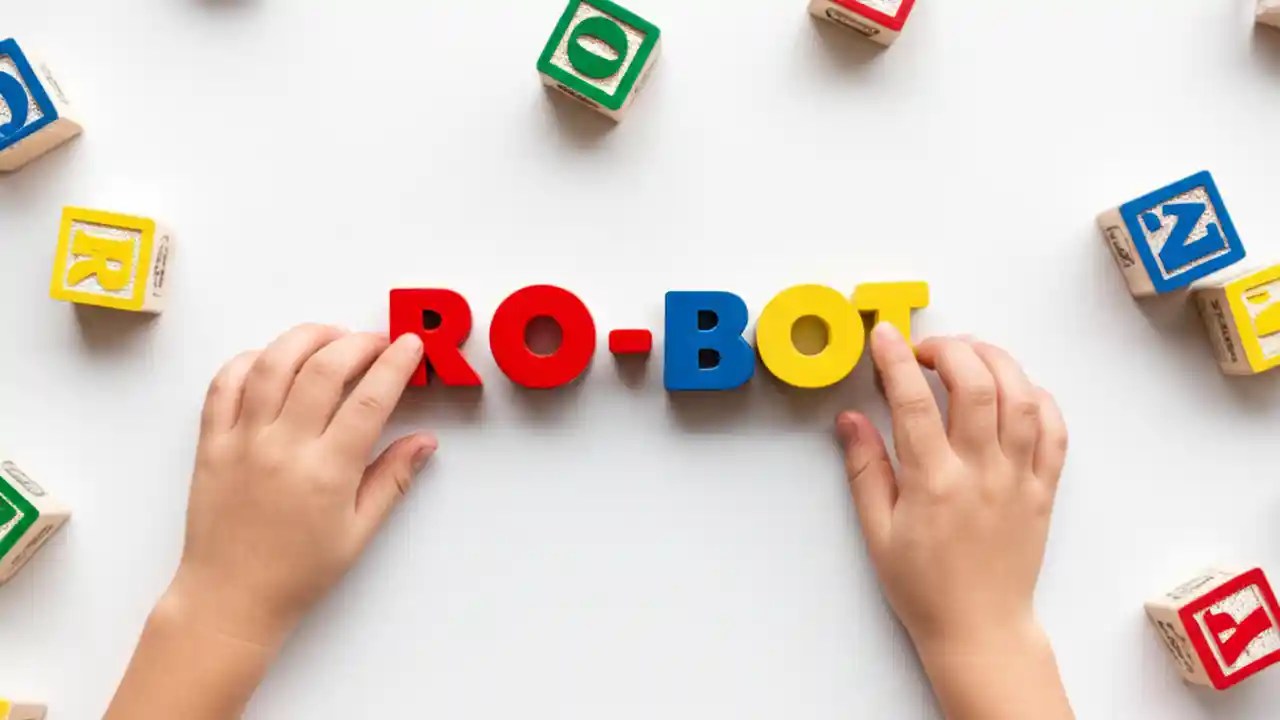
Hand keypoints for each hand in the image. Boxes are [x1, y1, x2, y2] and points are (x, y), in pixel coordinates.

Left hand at [167, 325, 435, 648]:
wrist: (230, 597)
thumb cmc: (297, 572)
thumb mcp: (359, 531)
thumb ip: (393, 479)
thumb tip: (424, 441)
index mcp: (327, 472)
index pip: (369, 399)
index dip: (395, 364)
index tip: (411, 346)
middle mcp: (283, 448)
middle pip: (323, 369)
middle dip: (358, 343)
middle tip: (377, 341)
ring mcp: (242, 440)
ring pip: (272, 363)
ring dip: (306, 338)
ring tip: (331, 337)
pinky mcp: (211, 442)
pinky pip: (224, 383)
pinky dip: (249, 359)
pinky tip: (273, 358)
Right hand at [836, 324, 1071, 719]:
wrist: (979, 629)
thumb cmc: (924, 587)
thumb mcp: (877, 531)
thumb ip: (865, 469)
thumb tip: (850, 419)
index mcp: (934, 484)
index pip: (913, 402)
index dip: (896, 360)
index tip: (884, 336)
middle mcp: (981, 474)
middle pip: (976, 385)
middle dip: (950, 349)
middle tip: (926, 348)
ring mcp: (1019, 479)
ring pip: (1021, 397)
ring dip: (995, 361)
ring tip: (969, 354)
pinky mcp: (1044, 489)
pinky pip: (1054, 430)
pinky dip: (1038, 397)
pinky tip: (1015, 389)